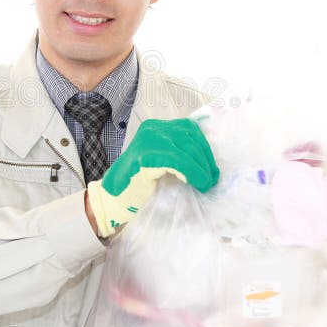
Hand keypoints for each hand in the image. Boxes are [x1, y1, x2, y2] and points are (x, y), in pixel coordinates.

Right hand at [86, 118, 218, 237]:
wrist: (114, 199)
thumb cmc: (140, 184)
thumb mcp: (163, 162)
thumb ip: (180, 155)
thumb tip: (211, 164)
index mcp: (156, 128)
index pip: (189, 129)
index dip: (205, 149)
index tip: (212, 169)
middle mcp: (152, 129)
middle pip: (190, 138)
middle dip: (205, 160)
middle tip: (211, 180)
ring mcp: (147, 141)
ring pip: (186, 149)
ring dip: (201, 168)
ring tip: (205, 184)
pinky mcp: (146, 155)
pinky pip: (178, 160)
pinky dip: (192, 172)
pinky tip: (197, 183)